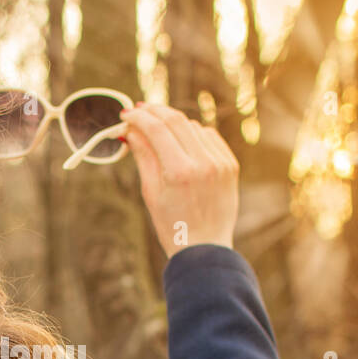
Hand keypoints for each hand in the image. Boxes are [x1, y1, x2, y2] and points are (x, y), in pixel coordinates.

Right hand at [120, 102, 239, 258]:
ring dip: (173, 123)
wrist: (204, 248)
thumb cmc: (172, 225)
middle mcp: (204, 163)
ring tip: (157, 129)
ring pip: (193, 126)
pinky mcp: (230, 165)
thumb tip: (131, 130)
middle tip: (139, 110)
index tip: (127, 113)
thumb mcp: (151, 192)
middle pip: (176, 121)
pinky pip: (209, 137)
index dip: (139, 117)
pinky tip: (181, 142)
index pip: (157, 129)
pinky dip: (193, 134)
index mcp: (180, 172)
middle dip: (155, 112)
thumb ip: (143, 156)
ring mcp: (220, 163)